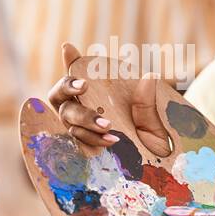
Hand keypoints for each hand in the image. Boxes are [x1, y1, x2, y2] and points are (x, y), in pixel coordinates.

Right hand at [46, 42, 172, 156]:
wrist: (155, 166)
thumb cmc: (149, 136)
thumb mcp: (153, 119)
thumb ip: (147, 102)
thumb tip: (149, 78)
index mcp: (95, 93)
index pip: (77, 72)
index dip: (70, 61)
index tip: (69, 49)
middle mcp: (79, 108)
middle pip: (59, 94)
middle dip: (68, 87)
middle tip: (84, 87)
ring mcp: (78, 128)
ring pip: (67, 117)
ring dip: (85, 117)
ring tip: (107, 124)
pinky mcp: (82, 147)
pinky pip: (78, 140)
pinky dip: (93, 138)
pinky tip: (111, 139)